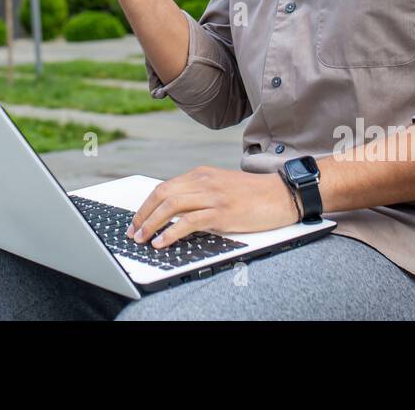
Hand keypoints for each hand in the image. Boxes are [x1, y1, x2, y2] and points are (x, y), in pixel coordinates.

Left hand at [126, 166, 300, 248]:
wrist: (282, 194)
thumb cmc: (254, 194)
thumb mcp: (222, 187)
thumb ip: (200, 193)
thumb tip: (175, 211)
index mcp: (201, 174)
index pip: (164, 187)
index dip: (146, 205)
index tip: (136, 220)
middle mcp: (204, 181)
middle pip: (162, 194)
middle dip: (143, 214)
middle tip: (133, 232)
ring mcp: (213, 195)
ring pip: (171, 205)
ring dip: (151, 223)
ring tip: (142, 238)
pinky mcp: (222, 212)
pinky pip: (189, 221)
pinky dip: (171, 232)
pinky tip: (162, 241)